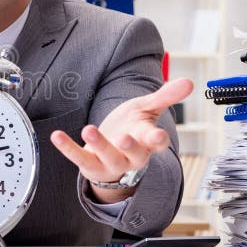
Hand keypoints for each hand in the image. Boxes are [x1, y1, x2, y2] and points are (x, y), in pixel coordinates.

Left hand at [51, 78, 192, 202]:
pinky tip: (56, 136)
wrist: (110, 152)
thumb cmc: (131, 128)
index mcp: (147, 140)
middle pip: (134, 153)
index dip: (158, 140)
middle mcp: (131, 155)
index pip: (156, 142)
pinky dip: (67, 148)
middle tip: (124, 137)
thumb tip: (190, 82)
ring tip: (88, 128)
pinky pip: (79, 157)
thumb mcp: (146, 109)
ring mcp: (110, 162)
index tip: (159, 136)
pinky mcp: (90, 164)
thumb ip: (165, 96)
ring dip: (99, 144)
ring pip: (107, 157)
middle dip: (130, 146)